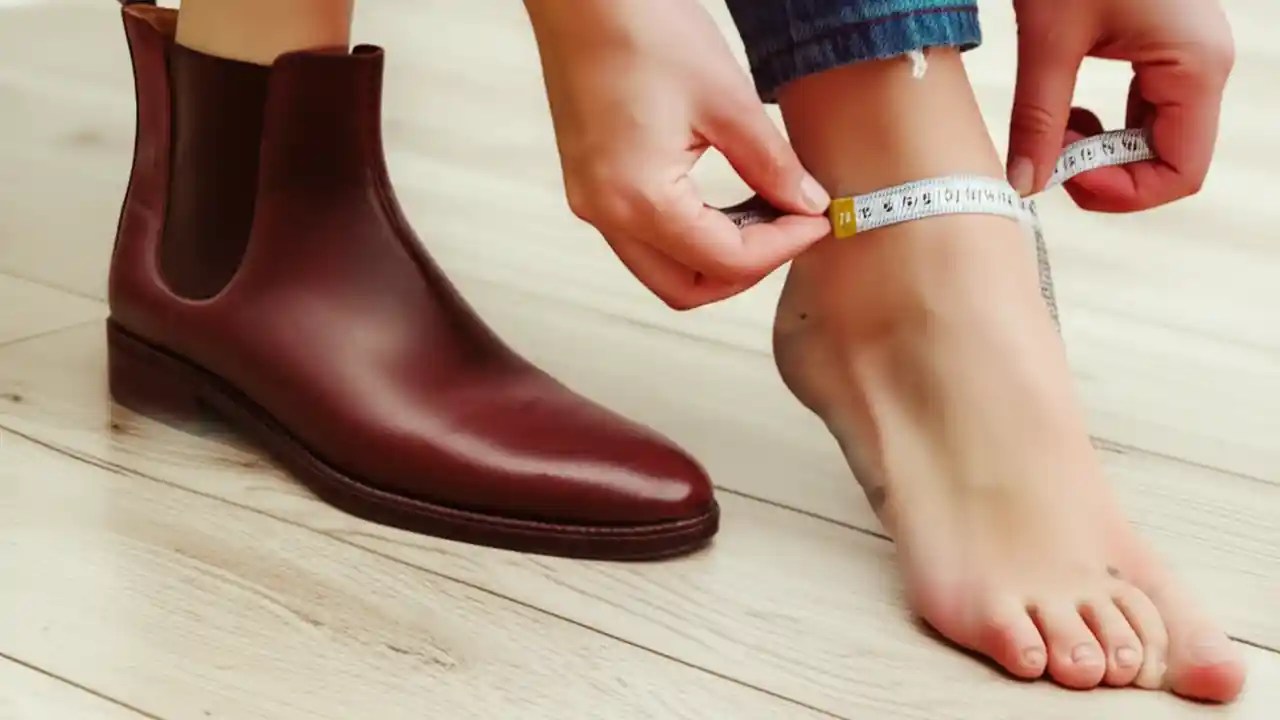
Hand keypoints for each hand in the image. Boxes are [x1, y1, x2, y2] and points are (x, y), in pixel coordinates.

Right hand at [524, 0, 830, 309]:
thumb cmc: (645, 29)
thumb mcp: (727, 99)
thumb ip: (773, 164)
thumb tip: (810, 205)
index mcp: (638, 199)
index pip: (726, 260)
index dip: (784, 246)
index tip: (820, 218)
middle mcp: (606, 214)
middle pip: (687, 288)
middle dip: (748, 270)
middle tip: (792, 228)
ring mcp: (592, 202)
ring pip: (663, 268)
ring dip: (718, 255)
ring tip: (766, 211)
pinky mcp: (591, 185)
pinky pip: (645, 237)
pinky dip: (690, 234)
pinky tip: (726, 199)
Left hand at [1007, 0, 1234, 211]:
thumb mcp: (1048, 37)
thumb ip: (1036, 118)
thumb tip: (1022, 186)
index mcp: (1194, 65)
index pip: (1179, 173)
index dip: (1119, 192)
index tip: (1061, 175)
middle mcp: (1203, 65)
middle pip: (1167, 159)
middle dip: (1105, 169)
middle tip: (1048, 152)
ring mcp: (1187, 55)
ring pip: (1151, 137)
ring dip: (1098, 147)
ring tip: (1051, 125)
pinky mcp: (1163, 47)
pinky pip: (1141, 109)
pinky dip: (1100, 122)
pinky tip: (1062, 106)